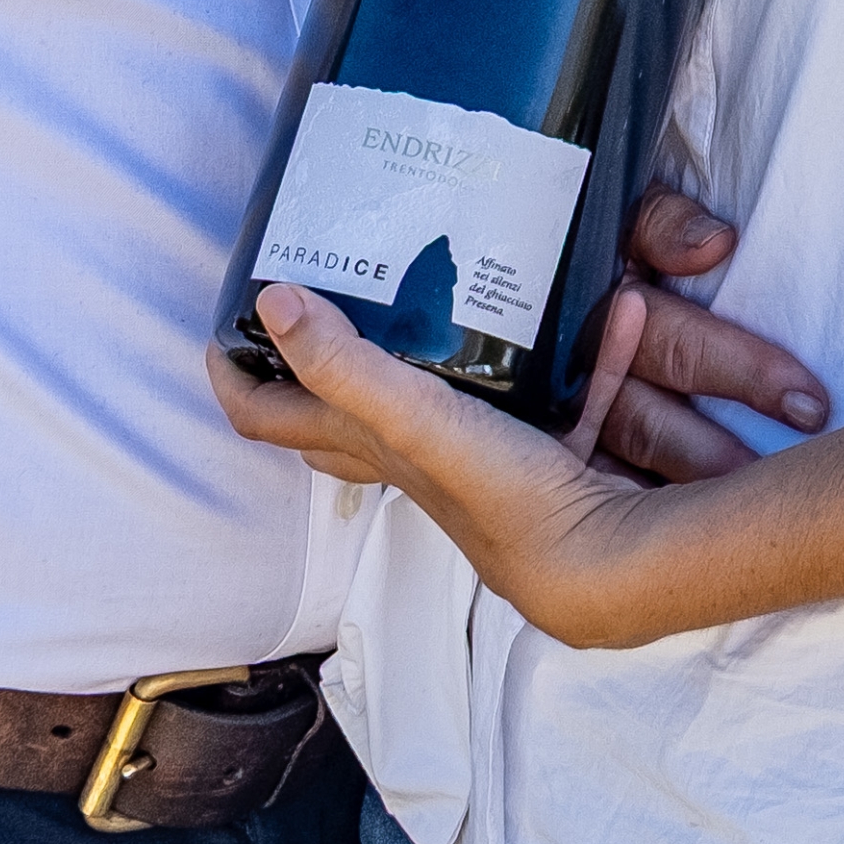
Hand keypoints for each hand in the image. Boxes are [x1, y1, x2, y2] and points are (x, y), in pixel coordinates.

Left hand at [213, 193, 824, 490]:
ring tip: (464, 275)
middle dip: (333, 354)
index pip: (280, 418)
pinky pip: (567, 383)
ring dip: (470, 337)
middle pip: (354, 409)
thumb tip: (274, 300)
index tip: (221, 326)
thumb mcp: (422, 427)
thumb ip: (352, 369)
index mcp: (381, 451)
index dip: (241, 378)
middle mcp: (425, 460)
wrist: (612, 568)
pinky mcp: (554, 454)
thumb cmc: (510, 506)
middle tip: (331, 284)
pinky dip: (591, 349)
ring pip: (459, 388)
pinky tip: (622, 312)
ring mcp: (490, 459)